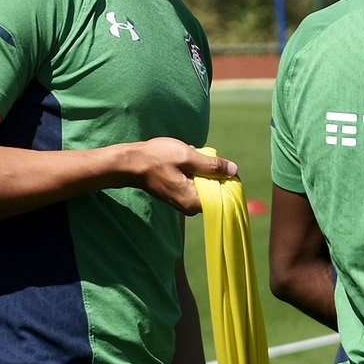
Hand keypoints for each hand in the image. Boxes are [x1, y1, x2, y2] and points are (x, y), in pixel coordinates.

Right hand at [122, 138, 236, 214]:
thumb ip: (212, 165)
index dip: (226, 177)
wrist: (130, 163)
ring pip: (203, 183)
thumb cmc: (157, 159)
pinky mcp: (178, 194)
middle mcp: (190, 206)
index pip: (223, 195)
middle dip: (210, 170)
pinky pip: (193, 182)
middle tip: (197, 156)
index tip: (220, 162)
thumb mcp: (188, 157)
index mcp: (194, 201)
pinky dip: (191, 170)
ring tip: (186, 156)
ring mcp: (183, 201)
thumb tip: (233, 170)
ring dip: (200, 168)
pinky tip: (180, 160)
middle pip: (214, 189)